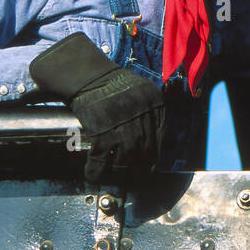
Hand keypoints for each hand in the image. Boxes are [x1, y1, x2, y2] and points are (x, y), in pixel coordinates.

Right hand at [29, 33, 164, 184]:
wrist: (87, 74)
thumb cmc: (112, 82)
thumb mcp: (141, 90)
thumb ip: (150, 108)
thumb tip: (157, 136)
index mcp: (154, 102)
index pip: (162, 134)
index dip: (157, 151)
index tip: (152, 161)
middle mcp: (142, 113)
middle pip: (146, 148)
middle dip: (141, 164)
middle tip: (135, 172)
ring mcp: (122, 124)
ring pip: (127, 158)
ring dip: (122, 170)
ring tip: (117, 174)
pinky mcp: (101, 132)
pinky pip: (101, 160)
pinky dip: (96, 171)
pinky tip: (93, 175)